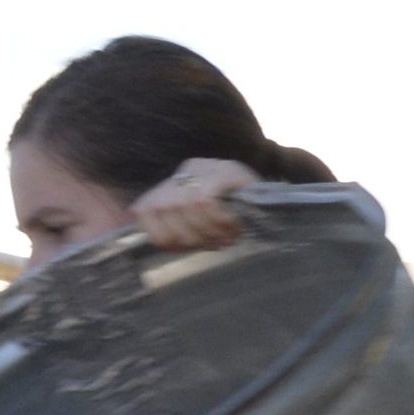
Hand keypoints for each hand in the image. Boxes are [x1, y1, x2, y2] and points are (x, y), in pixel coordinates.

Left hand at [129, 157, 261, 251]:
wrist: (270, 196)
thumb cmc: (230, 217)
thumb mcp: (197, 224)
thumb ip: (175, 230)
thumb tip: (160, 242)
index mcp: (168, 187)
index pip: (143, 212)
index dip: (166, 238)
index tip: (188, 246)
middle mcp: (182, 173)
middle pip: (166, 213)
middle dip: (193, 238)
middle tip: (216, 243)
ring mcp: (203, 168)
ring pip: (187, 207)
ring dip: (210, 231)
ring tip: (227, 235)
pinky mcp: (224, 170)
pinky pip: (206, 200)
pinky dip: (218, 219)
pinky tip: (232, 223)